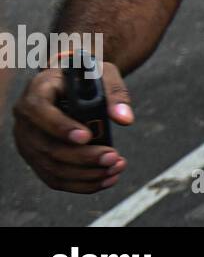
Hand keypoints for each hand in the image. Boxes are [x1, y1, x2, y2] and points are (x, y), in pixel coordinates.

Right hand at [12, 62, 133, 193]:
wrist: (73, 86)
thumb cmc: (87, 77)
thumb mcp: (103, 73)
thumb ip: (115, 92)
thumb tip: (125, 119)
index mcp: (37, 91)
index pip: (39, 111)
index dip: (61, 126)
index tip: (88, 136)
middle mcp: (26, 120)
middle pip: (47, 146)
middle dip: (82, 157)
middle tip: (113, 157)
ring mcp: (28, 143)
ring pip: (51, 167)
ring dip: (85, 174)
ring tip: (115, 169)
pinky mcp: (37, 159)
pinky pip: (55, 178)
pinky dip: (81, 183)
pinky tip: (106, 179)